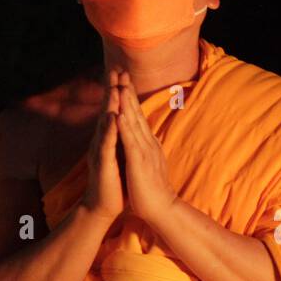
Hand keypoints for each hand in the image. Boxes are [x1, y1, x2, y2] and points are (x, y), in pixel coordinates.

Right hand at [80, 71, 125, 221]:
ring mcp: (101, 151)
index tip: (124, 73)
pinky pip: (106, 144)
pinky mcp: (103, 163)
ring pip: (106, 124)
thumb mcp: (120, 155)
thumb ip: (121, 139)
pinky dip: (109, 130)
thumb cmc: (114, 182)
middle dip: (112, 90)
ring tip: (114, 87)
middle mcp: (102, 141)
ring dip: (110, 104)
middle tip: (116, 69)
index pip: (114, 111)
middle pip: (107, 110)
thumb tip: (126, 125)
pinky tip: (112, 117)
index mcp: (109, 139)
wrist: (103, 206)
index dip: (119, 92)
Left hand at [113, 68, 178, 227]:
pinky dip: (125, 126)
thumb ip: (146, 149)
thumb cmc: (152, 189)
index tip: (123, 81)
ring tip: (119, 85)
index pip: (138, 116)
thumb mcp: (149, 163)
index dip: (130, 98)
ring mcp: (144, 151)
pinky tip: (119, 114)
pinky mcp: (139, 162)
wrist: (161, 209)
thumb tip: (146, 139)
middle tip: (121, 72)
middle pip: (136, 113)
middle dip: (128, 92)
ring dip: (127, 103)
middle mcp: (147, 143)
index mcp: (147, 144)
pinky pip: (131, 141)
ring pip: (134, 122)